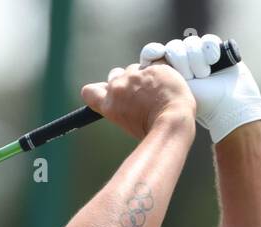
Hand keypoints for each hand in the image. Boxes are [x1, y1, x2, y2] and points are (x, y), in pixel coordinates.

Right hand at [81, 61, 195, 139]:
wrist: (171, 122)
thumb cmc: (151, 128)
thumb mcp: (127, 122)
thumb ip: (120, 107)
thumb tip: (124, 102)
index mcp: (108, 105)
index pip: (89, 91)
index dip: (98, 90)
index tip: (108, 92)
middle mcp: (118, 87)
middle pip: (115, 74)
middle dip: (125, 80)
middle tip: (139, 92)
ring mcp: (135, 76)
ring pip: (135, 67)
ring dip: (143, 75)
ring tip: (157, 90)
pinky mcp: (153, 68)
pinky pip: (156, 64)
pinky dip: (161, 72)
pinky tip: (167, 85)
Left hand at [139, 33, 260, 142]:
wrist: (224, 107)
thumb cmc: (191, 107)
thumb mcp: (165, 95)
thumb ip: (149, 83)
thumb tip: (132, 72)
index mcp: (164, 72)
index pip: (153, 52)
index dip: (154, 51)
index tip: (156, 55)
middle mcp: (180, 62)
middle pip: (173, 47)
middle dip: (181, 61)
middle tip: (188, 77)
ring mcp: (197, 56)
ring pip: (190, 43)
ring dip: (196, 59)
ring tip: (203, 76)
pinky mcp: (215, 51)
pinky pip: (208, 41)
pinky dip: (210, 49)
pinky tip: (213, 62)